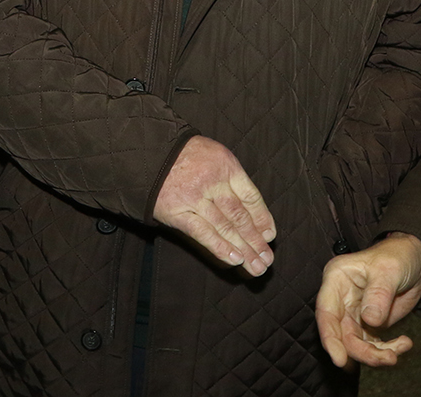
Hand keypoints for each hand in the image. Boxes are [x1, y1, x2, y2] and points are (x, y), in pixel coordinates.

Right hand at [153, 135, 275, 276]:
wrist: (150, 153)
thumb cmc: (188, 156)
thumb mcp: (216, 156)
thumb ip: (234, 181)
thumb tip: (257, 215)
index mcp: (226, 165)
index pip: (250, 196)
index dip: (262, 217)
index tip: (270, 236)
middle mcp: (212, 181)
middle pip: (239, 215)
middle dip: (255, 240)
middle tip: (267, 260)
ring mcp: (194, 198)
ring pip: (224, 227)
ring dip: (243, 249)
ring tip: (256, 267)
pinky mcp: (177, 212)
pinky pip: (202, 232)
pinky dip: (219, 247)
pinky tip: (234, 259)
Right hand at [316, 233, 420, 368]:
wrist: (415, 263)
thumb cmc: (398, 257)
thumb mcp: (389, 270)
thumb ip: (379, 293)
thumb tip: (370, 320)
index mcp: (337, 279)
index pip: (326, 312)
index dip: (330, 337)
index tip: (340, 359)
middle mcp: (340, 299)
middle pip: (341, 335)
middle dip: (363, 351)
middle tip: (387, 358)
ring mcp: (354, 314)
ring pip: (356, 345)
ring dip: (376, 355)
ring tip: (396, 353)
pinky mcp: (368, 325)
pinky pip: (372, 346)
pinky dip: (387, 350)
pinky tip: (404, 343)